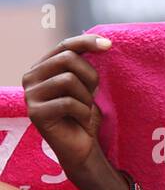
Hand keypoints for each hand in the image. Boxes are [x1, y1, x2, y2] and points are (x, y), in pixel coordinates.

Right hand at [22, 33, 112, 176]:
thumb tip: (102, 42)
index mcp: (42, 67)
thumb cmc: (84, 115)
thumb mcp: (87, 86)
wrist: (82, 147)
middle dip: (90, 77)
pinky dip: (83, 113)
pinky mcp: (36, 113)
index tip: (109, 45)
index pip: (64, 46)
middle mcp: (31, 77)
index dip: (86, 42)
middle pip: (68, 59)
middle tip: (92, 96)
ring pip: (69, 80)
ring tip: (83, 111)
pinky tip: (80, 121)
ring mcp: (30, 95)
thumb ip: (85, 65)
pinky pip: (69, 103)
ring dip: (86, 98)